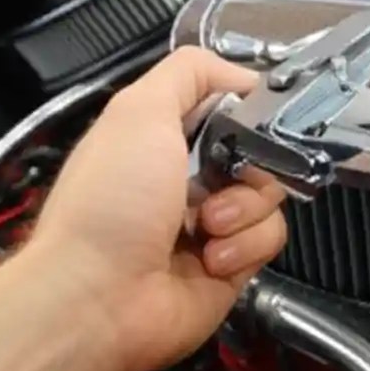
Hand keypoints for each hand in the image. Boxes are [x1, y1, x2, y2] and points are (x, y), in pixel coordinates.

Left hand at [26, 47, 287, 370]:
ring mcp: (212, 224)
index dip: (245, 111)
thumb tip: (244, 77)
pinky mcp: (233, 265)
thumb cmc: (109, 203)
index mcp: (160, 138)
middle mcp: (186, 179)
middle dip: (251, 163)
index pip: (226, 108)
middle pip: (259, 151)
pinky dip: (245, 245)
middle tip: (220, 180)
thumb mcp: (138, 110)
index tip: (252, 118)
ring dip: (244, 208)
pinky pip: (270, 238)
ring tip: (205, 227)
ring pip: (270, 195)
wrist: (98, 297)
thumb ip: (190, 72)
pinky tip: (210, 258)